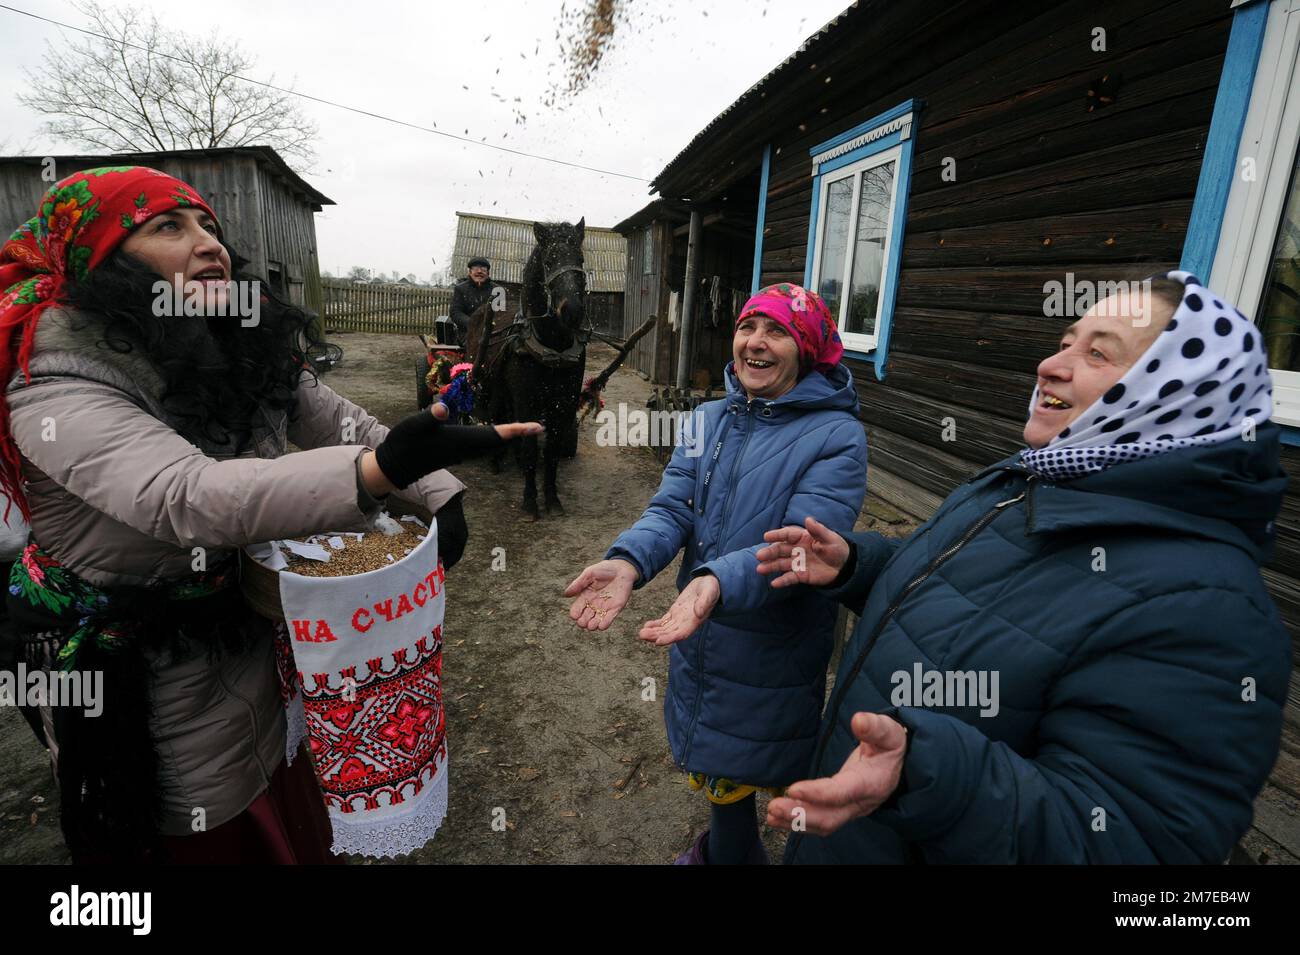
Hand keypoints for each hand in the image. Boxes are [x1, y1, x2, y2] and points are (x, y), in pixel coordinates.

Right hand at [374, 407, 540, 489]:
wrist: (394, 467)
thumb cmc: (403, 444)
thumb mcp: (413, 426)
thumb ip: (429, 417)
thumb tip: (444, 409)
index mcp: (460, 440)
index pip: (493, 435)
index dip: (515, 431)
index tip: (534, 427)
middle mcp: (465, 448)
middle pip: (497, 441)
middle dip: (518, 434)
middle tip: (539, 427)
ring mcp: (461, 452)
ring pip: (491, 445)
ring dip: (508, 437)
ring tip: (525, 429)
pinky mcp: (456, 452)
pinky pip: (483, 446)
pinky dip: (495, 439)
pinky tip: (499, 435)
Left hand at [434, 492, 467, 570]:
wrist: (447, 503)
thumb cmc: (445, 519)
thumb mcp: (442, 534)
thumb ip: (442, 546)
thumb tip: (441, 556)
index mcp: (461, 539)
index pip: (456, 556)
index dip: (450, 563)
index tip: (444, 569)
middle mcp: (462, 537)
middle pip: (455, 552)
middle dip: (448, 559)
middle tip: (440, 564)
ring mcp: (459, 532)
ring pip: (453, 546)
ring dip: (446, 552)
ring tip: (439, 557)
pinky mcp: (454, 528)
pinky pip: (450, 540)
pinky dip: (445, 546)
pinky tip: (439, 546)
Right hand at [564, 559, 638, 630]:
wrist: (621, 569)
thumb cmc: (604, 570)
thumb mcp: (589, 574)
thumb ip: (578, 584)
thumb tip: (565, 594)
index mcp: (584, 597)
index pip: (576, 610)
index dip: (574, 614)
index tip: (575, 615)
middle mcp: (593, 605)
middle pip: (584, 619)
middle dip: (583, 622)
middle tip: (584, 621)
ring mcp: (604, 608)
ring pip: (595, 622)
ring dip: (592, 625)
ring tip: (592, 625)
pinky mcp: (615, 609)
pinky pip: (608, 619)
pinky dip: (604, 624)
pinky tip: (601, 626)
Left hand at [638, 573, 719, 645]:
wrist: (710, 582)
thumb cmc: (712, 587)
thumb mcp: (710, 591)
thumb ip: (705, 601)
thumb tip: (699, 613)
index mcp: (695, 620)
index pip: (681, 633)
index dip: (669, 638)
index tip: (657, 641)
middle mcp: (687, 622)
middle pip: (670, 633)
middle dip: (656, 636)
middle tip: (642, 635)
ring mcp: (680, 618)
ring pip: (665, 629)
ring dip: (653, 632)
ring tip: (641, 633)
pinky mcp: (676, 612)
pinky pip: (664, 621)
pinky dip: (655, 625)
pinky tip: (646, 626)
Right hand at [755, 516, 849, 587]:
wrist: (844, 567)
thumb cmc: (836, 548)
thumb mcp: (830, 538)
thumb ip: (818, 530)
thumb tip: (808, 519)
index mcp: (802, 537)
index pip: (787, 534)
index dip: (777, 535)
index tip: (766, 536)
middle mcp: (796, 549)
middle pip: (780, 550)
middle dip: (769, 552)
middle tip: (759, 556)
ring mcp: (797, 563)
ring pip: (781, 564)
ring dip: (770, 566)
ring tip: (760, 569)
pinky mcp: (800, 575)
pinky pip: (789, 578)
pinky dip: (782, 581)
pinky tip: (774, 583)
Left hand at [765, 712, 906, 836]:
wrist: (896, 765)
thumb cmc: (890, 746)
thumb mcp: (890, 732)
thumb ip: (875, 726)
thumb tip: (859, 720)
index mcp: (872, 783)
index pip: (843, 792)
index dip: (819, 793)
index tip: (794, 788)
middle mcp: (861, 803)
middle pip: (830, 817)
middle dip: (801, 814)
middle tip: (775, 806)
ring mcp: (850, 810)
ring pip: (823, 823)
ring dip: (796, 821)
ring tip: (771, 813)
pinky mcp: (840, 811)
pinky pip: (819, 823)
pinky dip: (797, 822)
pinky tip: (777, 818)